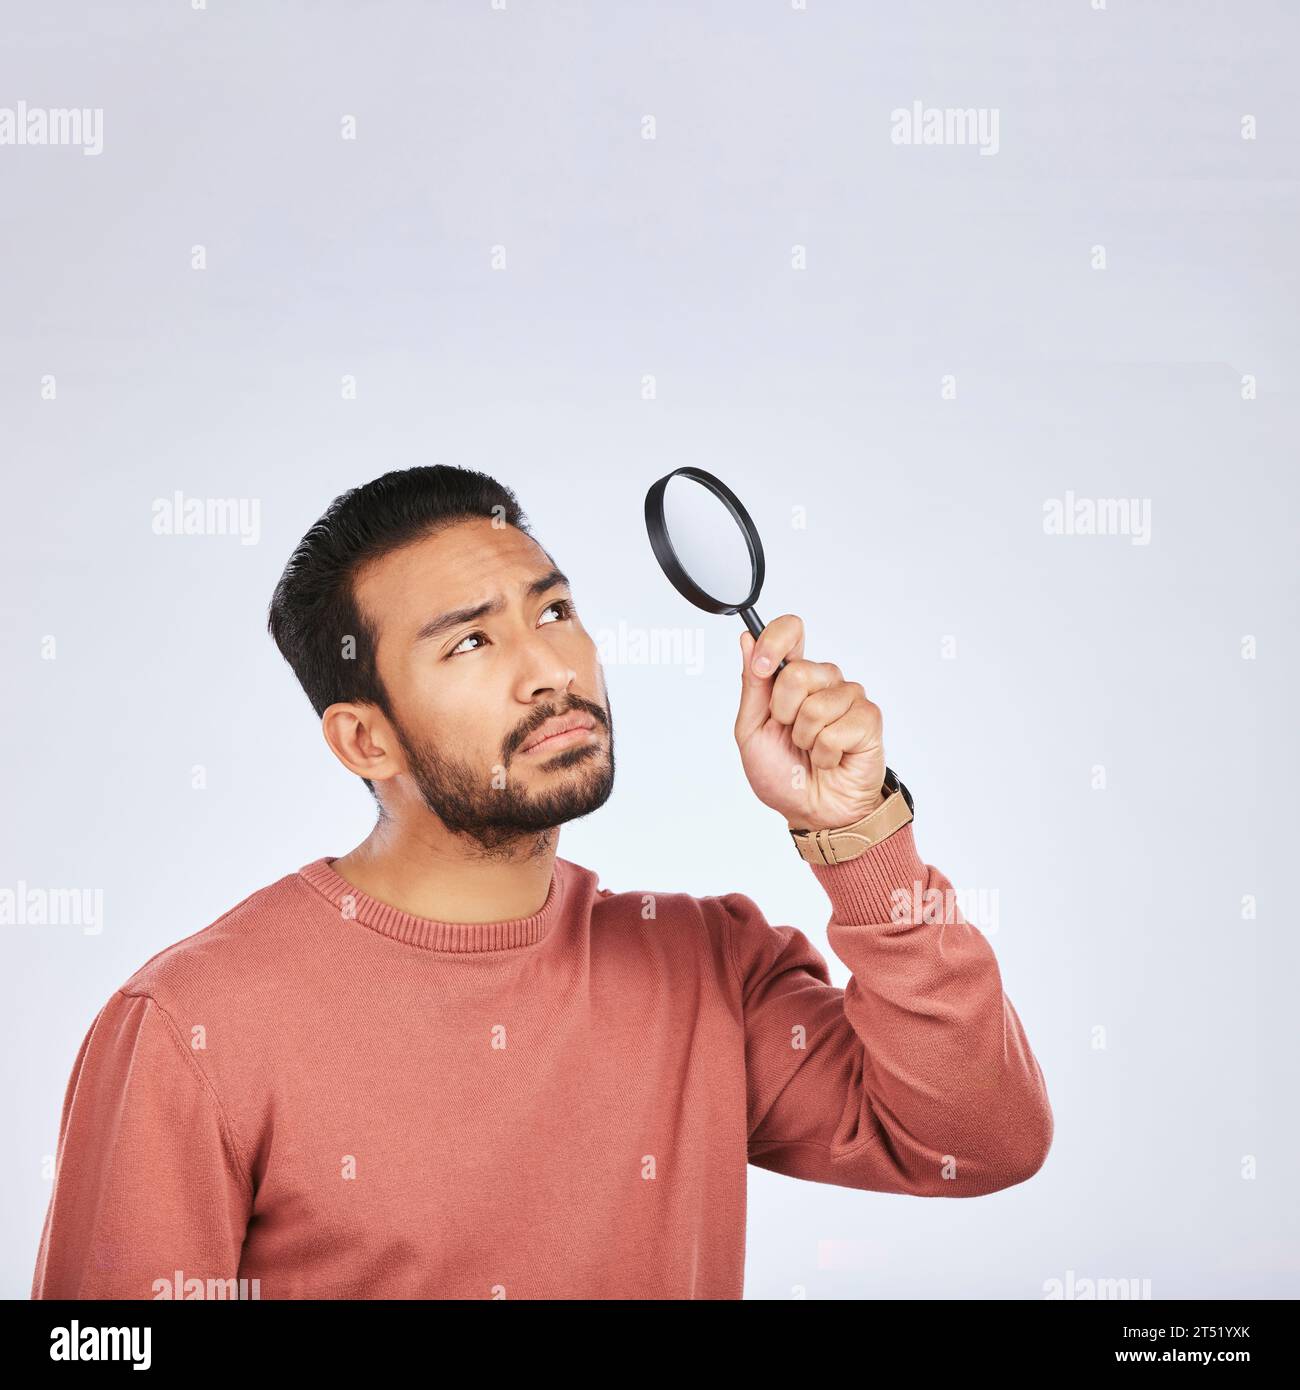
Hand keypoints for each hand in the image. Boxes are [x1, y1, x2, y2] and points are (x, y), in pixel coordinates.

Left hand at [735, 616, 886, 831]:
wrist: (812, 812)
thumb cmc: (783, 774)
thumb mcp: (751, 731)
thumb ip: (752, 686)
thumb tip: (747, 640)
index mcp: (791, 678)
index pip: (790, 631)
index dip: (775, 640)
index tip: (762, 668)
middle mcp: (823, 681)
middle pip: (799, 671)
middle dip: (784, 713)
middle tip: (790, 734)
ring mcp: (849, 698)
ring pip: (817, 704)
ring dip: (806, 739)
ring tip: (811, 751)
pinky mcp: (869, 719)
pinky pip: (837, 730)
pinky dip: (826, 754)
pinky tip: (831, 759)